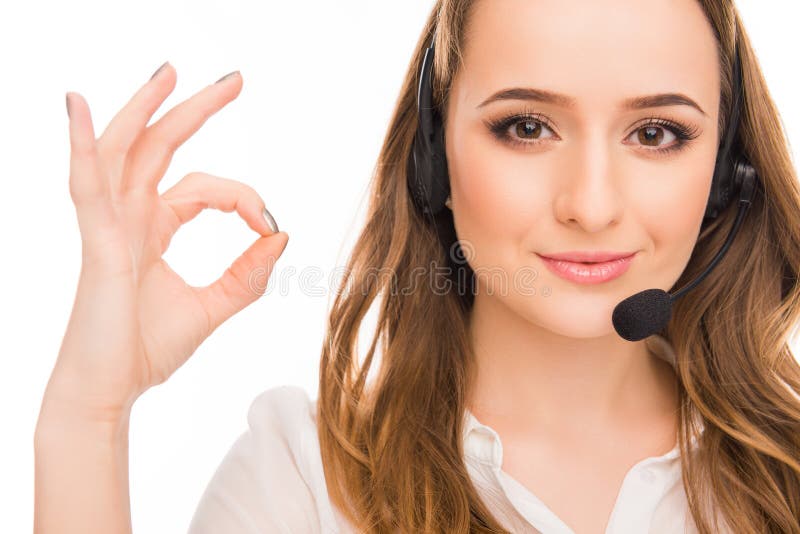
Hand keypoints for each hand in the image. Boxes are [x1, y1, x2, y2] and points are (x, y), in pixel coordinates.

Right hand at [42, 63, 287, 422]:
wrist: (112, 391)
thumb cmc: (148, 350)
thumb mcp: (214, 306)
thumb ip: (247, 274)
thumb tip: (282, 235)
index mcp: (154, 226)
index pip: (205, 188)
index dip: (244, 198)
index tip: (270, 224)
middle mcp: (129, 216)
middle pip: (161, 147)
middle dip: (195, 110)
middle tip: (235, 81)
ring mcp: (110, 225)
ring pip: (122, 150)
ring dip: (144, 108)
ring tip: (170, 72)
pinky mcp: (97, 243)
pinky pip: (86, 184)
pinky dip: (79, 144)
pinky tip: (75, 105)